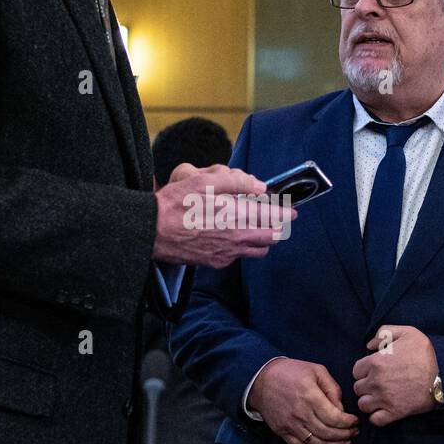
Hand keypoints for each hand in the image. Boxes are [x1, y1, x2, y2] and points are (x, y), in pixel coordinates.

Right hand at [152, 164, 294, 266]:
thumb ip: (237, 182)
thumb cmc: (175, 203)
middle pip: (272, 237)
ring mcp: (227, 253)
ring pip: (259, 250)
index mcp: (236, 216)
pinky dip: (244, 247)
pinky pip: (239, 257)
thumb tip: (260, 187)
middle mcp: (236, 238)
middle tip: (278, 219)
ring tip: (258, 227)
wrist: (152, 231)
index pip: (273, 217)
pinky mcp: (216, 262)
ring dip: (264, 239)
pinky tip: (234, 236)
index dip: (286, 213)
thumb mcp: (205, 181)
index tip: (292, 210)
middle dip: (279, 227)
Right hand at [248, 357, 358, 443]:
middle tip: (353, 433)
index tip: (355, 421)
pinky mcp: (282, 431)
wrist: (261, 379)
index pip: (335, 418)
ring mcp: (290, 424)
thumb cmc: (290, 372)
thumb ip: (332, 388)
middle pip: (328, 433)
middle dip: (345, 435)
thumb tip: (341, 408)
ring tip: (344, 441)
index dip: (348, 423)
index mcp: (310, 396)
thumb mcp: (316, 370)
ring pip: (316, 443)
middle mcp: (300, 413)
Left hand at [352, 325, 437, 425]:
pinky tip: (383, 410)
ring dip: (369, 401)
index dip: (364, 371)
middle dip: (366, 386)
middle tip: (378, 384)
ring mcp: (384, 399)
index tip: (373, 371)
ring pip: (363, 404)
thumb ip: (384, 332)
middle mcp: (376, 382)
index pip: (356, 370)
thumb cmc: (425, 353)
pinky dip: (377, 417)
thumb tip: (369, 345)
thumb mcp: (407, 332)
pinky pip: (375, 420)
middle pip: (358, 388)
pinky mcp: (394, 413)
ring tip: (379, 398)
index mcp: (375, 362)